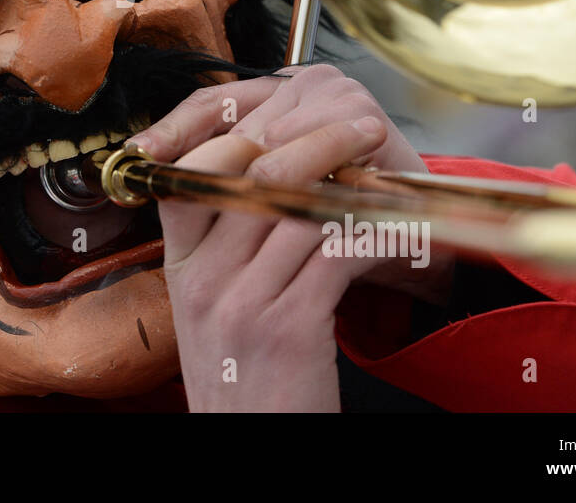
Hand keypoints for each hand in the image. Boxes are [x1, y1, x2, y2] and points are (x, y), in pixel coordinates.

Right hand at [127, 64, 442, 410]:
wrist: (248, 451)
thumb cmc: (243, 380)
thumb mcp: (211, 311)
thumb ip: (226, 250)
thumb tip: (270, 181)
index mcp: (180, 267)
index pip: (194, 171)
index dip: (247, 135)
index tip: (294, 123)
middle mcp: (202, 278)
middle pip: (253, 172)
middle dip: (317, 139)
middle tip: (361, 129)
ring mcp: (240, 301)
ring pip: (300, 204)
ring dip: (356, 181)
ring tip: (388, 175)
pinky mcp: (287, 328)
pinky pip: (337, 251)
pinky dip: (374, 232)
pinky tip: (395, 232)